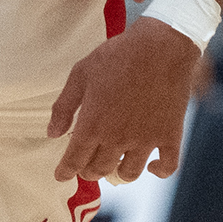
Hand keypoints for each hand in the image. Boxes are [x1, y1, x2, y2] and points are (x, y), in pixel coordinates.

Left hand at [49, 17, 197, 182]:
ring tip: (114, 166)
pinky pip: (167, 166)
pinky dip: (159, 171)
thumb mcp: (81, 74)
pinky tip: (152, 166)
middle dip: (88, 172)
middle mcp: (117, 138)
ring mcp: (145, 140)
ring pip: (128, 173)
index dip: (65, 171)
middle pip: (99, 169)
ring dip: (117, 174)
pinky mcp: (169, 136)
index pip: (74, 160)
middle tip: (86, 166)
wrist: (159, 47)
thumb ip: (64, 107)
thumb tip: (52, 133)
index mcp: (93, 124)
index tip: (61, 175)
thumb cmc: (117, 56)